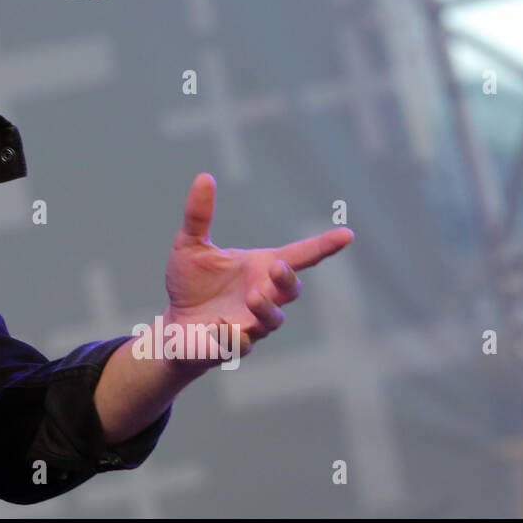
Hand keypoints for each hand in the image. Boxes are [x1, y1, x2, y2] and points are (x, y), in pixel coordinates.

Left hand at [162, 172, 353, 366]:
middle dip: (288, 279)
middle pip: (292, 290)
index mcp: (260, 268)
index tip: (347, 234)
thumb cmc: (190, 283)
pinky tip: (218, 325)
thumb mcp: (190, 245)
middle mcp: (264, 296)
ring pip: (272, 320)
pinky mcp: (232, 345)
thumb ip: (199, 215)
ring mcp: (251, 323)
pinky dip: (232, 335)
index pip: (300, 256)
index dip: (324, 246)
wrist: (175, 325)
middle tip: (276, 267)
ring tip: (251, 297)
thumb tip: (204, 177)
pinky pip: (241, 344)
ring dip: (265, 308)